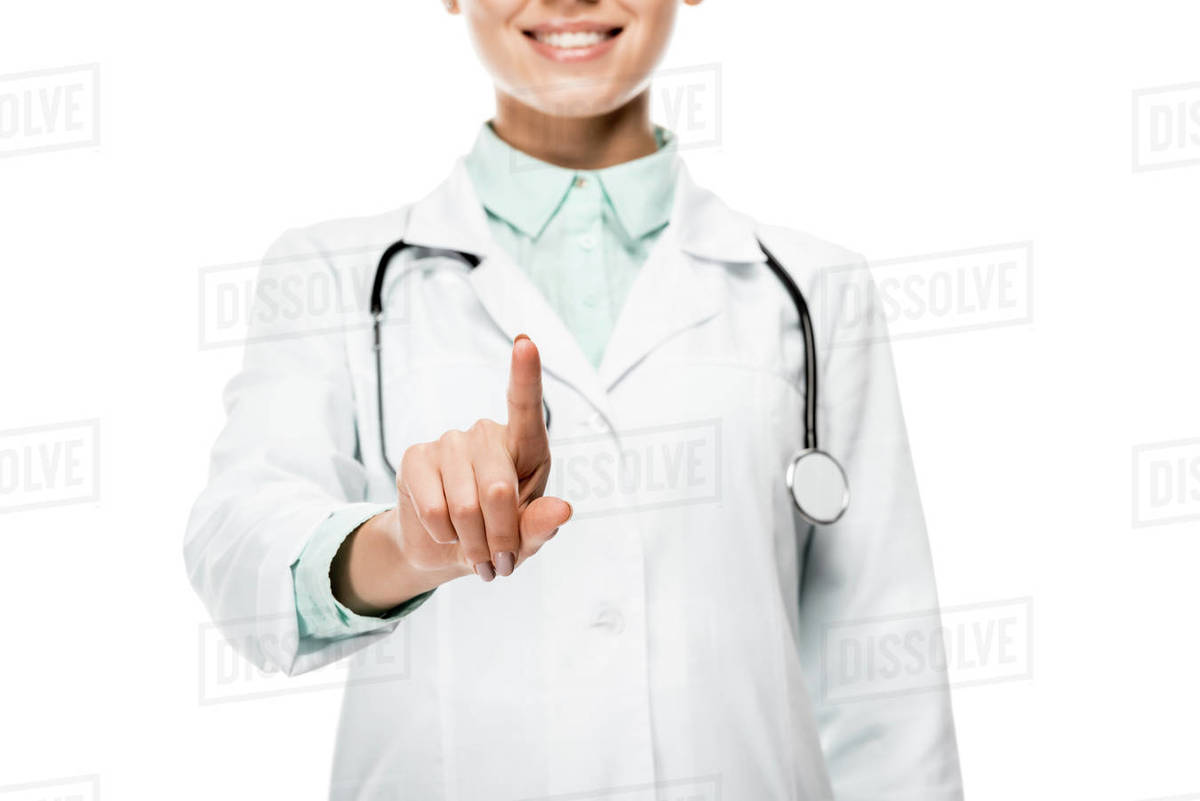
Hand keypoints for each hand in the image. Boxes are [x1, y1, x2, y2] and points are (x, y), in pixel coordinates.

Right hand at [395, 334, 569, 580]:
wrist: (446, 548)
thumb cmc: (499, 533)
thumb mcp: (527, 538)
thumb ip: (543, 525)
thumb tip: (564, 510)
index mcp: (525, 446)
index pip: (525, 406)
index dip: (525, 374)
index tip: (525, 343)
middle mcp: (486, 433)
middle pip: (499, 490)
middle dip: (500, 537)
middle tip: (498, 559)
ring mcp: (449, 441)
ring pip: (464, 506)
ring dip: (472, 542)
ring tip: (474, 549)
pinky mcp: (415, 456)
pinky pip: (434, 508)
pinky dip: (443, 535)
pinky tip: (445, 531)